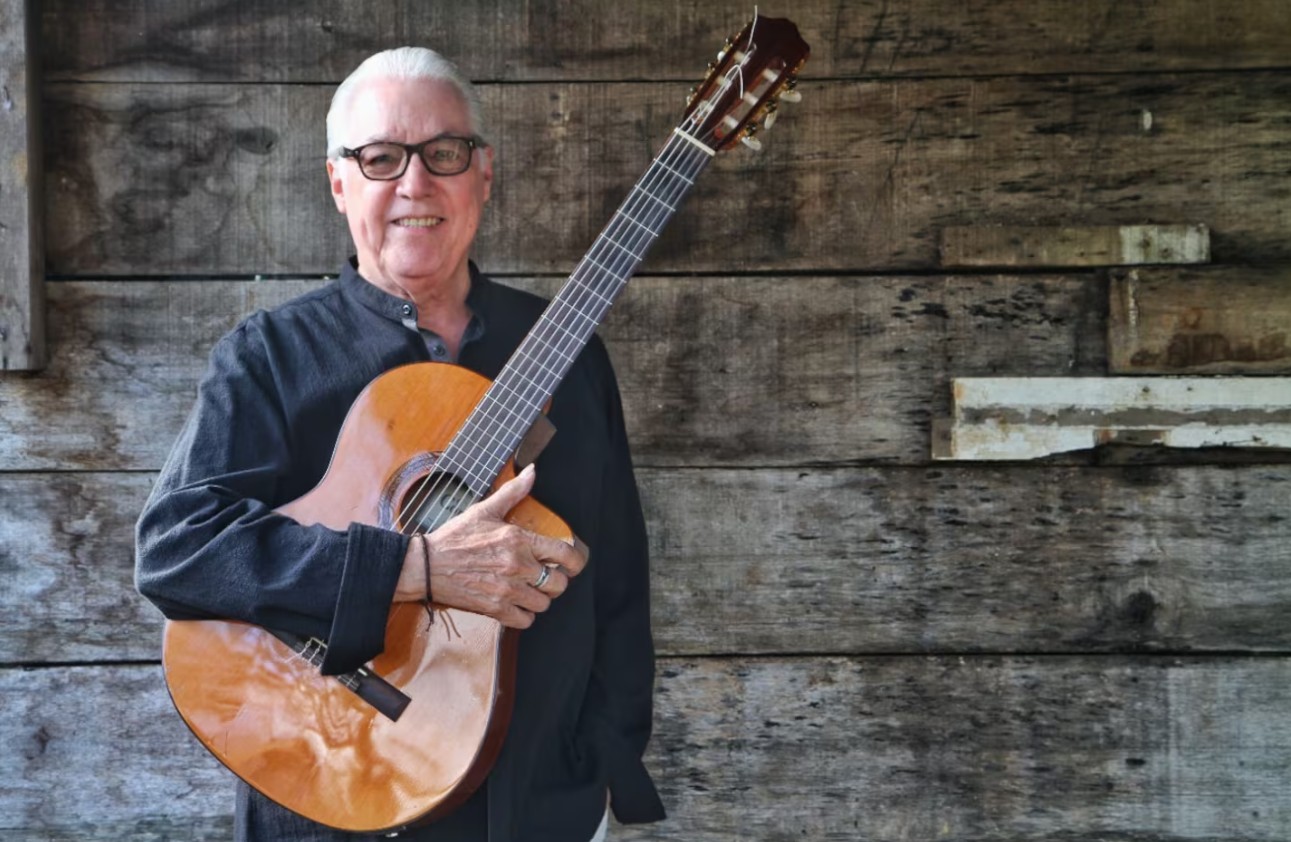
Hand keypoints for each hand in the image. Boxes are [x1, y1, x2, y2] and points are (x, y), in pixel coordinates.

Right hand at [395, 465, 587, 627]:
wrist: (425, 566)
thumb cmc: (454, 538)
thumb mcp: (484, 510)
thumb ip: (513, 492)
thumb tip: (533, 472)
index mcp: (519, 539)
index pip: (565, 555)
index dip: (575, 563)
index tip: (572, 566)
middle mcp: (518, 565)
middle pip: (559, 583)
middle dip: (554, 581)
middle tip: (544, 578)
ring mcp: (507, 589)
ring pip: (544, 604)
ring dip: (538, 599)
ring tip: (527, 591)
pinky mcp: (495, 609)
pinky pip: (526, 620)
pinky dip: (523, 616)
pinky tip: (515, 605)